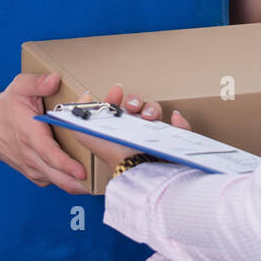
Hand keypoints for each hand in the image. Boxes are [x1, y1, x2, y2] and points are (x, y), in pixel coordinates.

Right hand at [0, 72, 89, 194]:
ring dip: (77, 183)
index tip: (82, 171)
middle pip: (57, 176)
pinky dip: (69, 182)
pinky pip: (54, 181)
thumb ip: (38, 83)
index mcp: (30, 135)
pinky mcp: (35, 173)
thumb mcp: (19, 87)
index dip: (66, 164)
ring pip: (57, 182)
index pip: (49, 154)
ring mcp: (32, 167)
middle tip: (103, 181)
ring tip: (101, 181)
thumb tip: (55, 80)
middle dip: (79, 181)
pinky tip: (86, 178)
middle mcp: (31, 155)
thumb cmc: (7, 106)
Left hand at [72, 83, 191, 175]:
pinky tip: (175, 119)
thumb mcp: (86, 135)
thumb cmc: (112, 153)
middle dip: (136, 100)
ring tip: (148, 117)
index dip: (115, 97)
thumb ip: (78, 117)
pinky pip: (181, 128)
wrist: (136, 169)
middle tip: (132, 107)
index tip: (116, 92)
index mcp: (115, 130)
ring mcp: (153, 138)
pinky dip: (181, 122)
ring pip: (157, 113)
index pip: (116, 108)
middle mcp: (133, 133)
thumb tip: (85, 97)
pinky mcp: (172, 144)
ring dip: (153, 108)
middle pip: (138, 107)